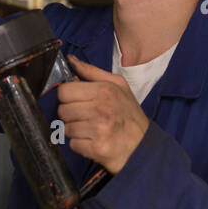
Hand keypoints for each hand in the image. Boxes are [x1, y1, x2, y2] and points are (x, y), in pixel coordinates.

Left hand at [57, 54, 149, 174]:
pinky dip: (80, 145)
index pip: (64, 91)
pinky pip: (73, 145)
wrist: (144, 145)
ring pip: (66, 128)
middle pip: (63, 110)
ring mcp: (98, 129)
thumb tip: (70, 60)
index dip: (68, 97)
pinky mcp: (96, 149)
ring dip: (76, 131)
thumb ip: (91, 71)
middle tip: (85, 117)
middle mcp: (100, 109)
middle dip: (71, 114)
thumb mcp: (118, 86)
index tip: (76, 101)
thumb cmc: (129, 114)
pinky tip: (93, 141)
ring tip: (91, 130)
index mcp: (104, 91)